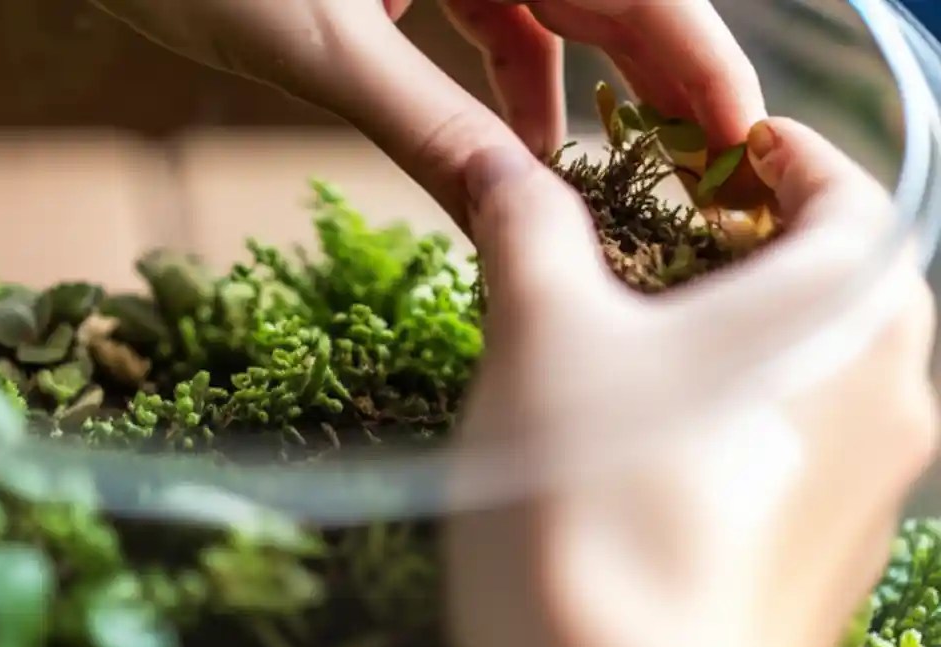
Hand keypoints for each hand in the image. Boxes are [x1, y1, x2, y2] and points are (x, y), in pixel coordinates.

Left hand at [88, 0, 766, 224]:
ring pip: (554, 7)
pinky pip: (495, 13)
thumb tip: (513, 212)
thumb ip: (425, 125)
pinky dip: (514, 78)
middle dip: (656, 81)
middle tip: (699, 178)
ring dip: (586, 88)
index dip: (697, 52)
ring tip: (618, 180)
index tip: (740, 135)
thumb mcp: (320, 47)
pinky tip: (532, 146)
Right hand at [443, 118, 937, 646]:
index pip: (844, 191)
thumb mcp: (544, 331)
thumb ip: (531, 229)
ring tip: (625, 337)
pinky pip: (792, 451)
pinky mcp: (822, 561)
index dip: (774, 156)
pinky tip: (639, 440)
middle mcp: (888, 397)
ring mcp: (866, 491)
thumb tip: (505, 175)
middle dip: (742, 248)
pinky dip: (731, 415)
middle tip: (648, 239)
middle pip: (833, 284)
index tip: (708, 149)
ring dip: (731, 334)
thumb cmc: (598, 503)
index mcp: (848, 311)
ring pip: (812, 373)